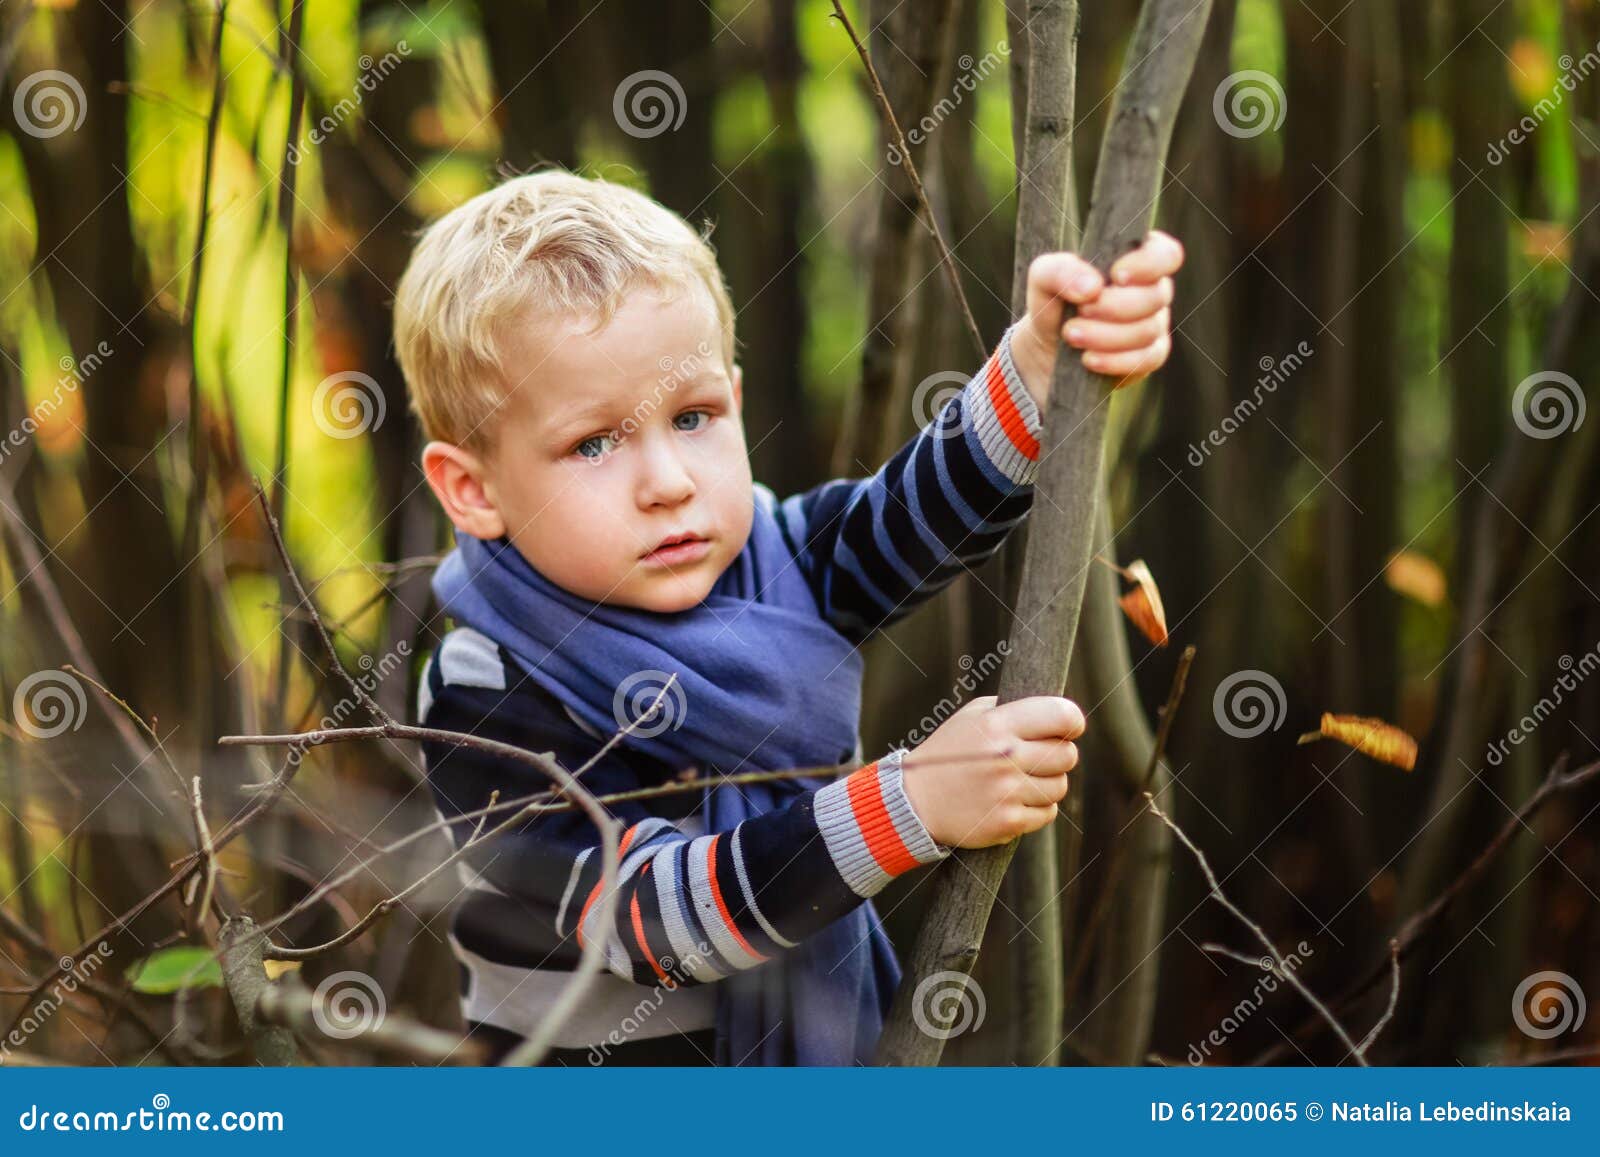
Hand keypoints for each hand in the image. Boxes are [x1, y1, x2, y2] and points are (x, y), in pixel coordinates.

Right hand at [899, 695, 1082, 848]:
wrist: (916, 801)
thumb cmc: (950, 752)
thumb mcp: (972, 716)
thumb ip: (1013, 708)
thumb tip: (1060, 713)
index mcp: (997, 724)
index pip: (1062, 716)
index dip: (1073, 721)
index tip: (1070, 728)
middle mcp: (1004, 757)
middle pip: (1067, 754)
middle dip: (1058, 755)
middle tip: (1037, 757)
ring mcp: (1007, 792)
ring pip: (1060, 786)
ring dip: (1046, 783)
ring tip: (1020, 780)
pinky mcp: (1008, 822)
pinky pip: (1048, 812)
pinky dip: (1037, 808)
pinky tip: (1013, 800)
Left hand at [1008, 229, 1185, 408]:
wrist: (1048, 348)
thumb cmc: (1054, 302)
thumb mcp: (1044, 278)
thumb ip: (1061, 270)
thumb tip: (1093, 286)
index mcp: (1136, 260)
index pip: (1165, 254)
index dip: (1148, 265)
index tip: (1115, 276)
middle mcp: (1152, 290)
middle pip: (1156, 296)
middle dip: (1115, 306)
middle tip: (1080, 310)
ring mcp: (1154, 324)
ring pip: (1147, 330)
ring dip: (1106, 335)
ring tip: (1071, 334)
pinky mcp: (1149, 357)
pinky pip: (1145, 359)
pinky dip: (1114, 360)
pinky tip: (1088, 359)